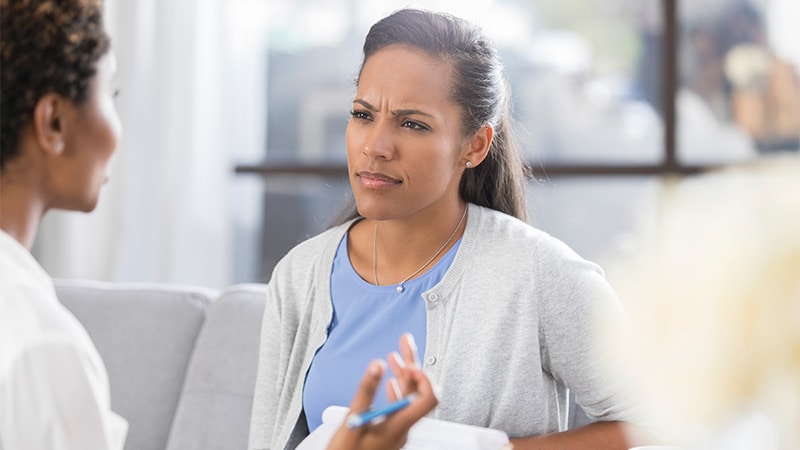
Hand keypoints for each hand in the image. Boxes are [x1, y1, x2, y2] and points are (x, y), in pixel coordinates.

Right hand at [326, 335, 437, 449]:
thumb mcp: (352, 422)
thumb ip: (365, 392)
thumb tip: (377, 366)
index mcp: (399, 426)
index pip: (428, 398)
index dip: (423, 377)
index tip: (410, 362)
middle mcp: (402, 429)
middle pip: (416, 393)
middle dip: (412, 364)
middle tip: (406, 341)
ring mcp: (396, 431)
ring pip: (407, 398)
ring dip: (403, 374)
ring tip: (396, 354)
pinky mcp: (388, 433)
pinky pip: (399, 408)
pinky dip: (395, 390)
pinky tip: (390, 383)